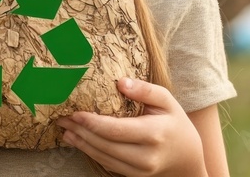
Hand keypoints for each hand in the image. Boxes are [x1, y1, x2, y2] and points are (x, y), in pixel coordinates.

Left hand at [56, 78, 207, 176]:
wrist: (188, 158)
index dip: (92, 122)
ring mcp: (139, 170)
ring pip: (102, 157)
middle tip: (61, 117)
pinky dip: (90, 152)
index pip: (116, 130)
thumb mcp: (167, 101)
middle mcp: (146, 156)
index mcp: (154, 134)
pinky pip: (107, 164)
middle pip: (105, 145)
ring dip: (80, 143)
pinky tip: (77, 140)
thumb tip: (120, 82)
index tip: (75, 112)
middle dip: (80, 131)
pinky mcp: (133, 176)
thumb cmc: (175, 123)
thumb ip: (145, 89)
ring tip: (64, 129)